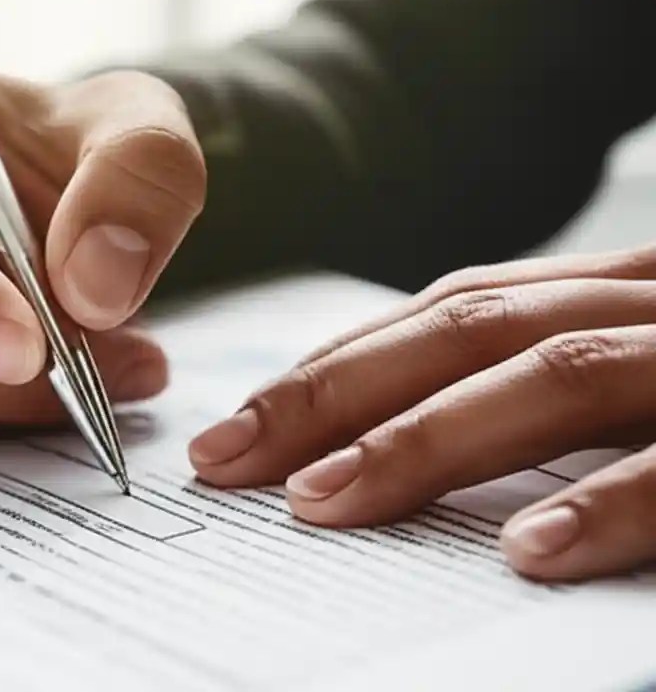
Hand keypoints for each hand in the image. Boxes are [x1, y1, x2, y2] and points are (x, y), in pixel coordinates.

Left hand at [188, 246, 655, 580]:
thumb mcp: (638, 377)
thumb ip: (537, 390)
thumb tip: (382, 447)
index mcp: (610, 295)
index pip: (451, 314)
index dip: (337, 366)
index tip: (239, 426)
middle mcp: (646, 307)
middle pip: (471, 332)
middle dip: (336, 395)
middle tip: (230, 458)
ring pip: (554, 374)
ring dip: (425, 439)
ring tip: (320, 499)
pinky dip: (600, 503)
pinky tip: (522, 549)